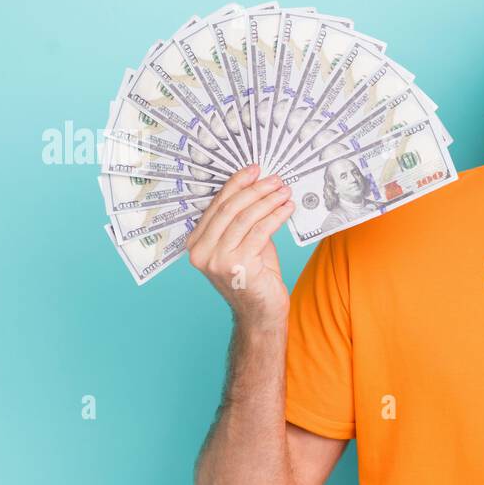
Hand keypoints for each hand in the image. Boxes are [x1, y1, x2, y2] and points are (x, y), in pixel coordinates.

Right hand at [186, 164, 295, 328]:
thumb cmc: (255, 278)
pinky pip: (260, 232)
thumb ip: (244, 222)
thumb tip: (260, 189)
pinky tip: (287, 208)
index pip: (216, 206)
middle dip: (254, 189)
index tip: (254, 170)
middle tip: (274, 179)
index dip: (236, 184)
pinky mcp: (238, 266)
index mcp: (196, 244)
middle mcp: (201, 252)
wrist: (261, 314)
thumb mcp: (245, 244)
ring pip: (245, 218)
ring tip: (284, 191)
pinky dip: (275, 216)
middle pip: (229, 209)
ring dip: (267, 200)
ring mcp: (217, 260)